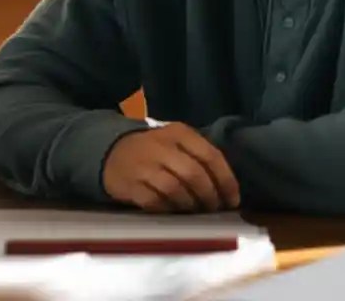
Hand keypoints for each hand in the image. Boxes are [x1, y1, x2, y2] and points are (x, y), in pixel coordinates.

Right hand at [101, 122, 239, 212]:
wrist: (112, 152)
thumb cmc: (155, 151)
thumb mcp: (177, 143)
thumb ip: (200, 158)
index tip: (232, 199)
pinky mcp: (130, 184)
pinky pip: (156, 202)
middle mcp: (161, 146)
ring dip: (190, 205)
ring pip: (175, 189)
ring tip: (194, 210)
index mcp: (178, 133)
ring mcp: (144, 166)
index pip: (210, 156)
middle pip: (194, 174)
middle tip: (214, 208)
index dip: (226, 181)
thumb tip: (226, 189)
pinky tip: (173, 211)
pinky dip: (168, 209)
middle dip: (209, 196)